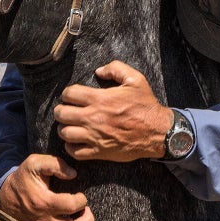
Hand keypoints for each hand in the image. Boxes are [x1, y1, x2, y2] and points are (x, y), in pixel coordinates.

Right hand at [0, 153, 94, 220]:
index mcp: (43, 202)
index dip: (82, 200)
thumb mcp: (35, 163)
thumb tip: (73, 174)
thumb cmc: (23, 178)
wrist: (5, 195)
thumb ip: (55, 164)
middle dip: (87, 220)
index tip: (80, 196)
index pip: (72, 206)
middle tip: (85, 212)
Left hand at [53, 60, 172, 161]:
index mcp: (100, 99)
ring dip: (64, 128)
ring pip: (64, 133)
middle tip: (68, 110)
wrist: (158, 132)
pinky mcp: (99, 151)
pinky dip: (71, 146)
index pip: (69, 94)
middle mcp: (94, 117)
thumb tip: (99, 71)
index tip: (72, 96)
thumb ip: (116, 69)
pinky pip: (74, 151)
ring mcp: (95, 136)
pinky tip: (76, 141)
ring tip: (71, 126)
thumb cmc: (146, 106)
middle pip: (62, 114)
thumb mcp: (136, 80)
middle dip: (62, 110)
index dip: (68, 93)